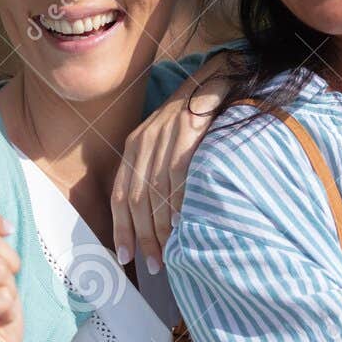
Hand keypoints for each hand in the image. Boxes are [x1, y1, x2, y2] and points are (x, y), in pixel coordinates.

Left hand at [111, 51, 235, 272]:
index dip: (121, 228)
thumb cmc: (199, 116)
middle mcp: (144, 140)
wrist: (221, 77)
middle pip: (135, 199)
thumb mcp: (169, 141)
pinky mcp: (187, 132)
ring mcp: (165, 136)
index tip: (125, 256)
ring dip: (160, 229)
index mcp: (135, 144)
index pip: (119, 193)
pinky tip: (183, 225)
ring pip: (155, 192)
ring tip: (168, 255)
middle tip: (152, 264)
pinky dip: (179, 204)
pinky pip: (178, 176)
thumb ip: (158, 170)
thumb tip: (159, 216)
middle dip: (141, 236)